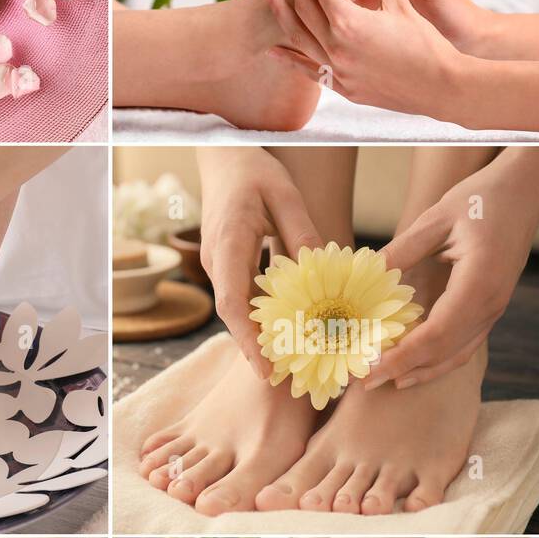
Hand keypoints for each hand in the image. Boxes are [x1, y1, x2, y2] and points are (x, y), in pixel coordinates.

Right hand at [197, 149, 321, 377]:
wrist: (223, 157)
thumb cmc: (255, 171)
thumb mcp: (285, 194)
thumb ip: (301, 232)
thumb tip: (321, 272)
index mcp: (229, 242)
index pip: (232, 300)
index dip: (247, 338)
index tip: (264, 368)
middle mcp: (217, 261)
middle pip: (235, 314)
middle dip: (258, 349)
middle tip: (289, 380)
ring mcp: (220, 266)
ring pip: (239, 310)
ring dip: (262, 336)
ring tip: (295, 365)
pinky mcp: (228, 267)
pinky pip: (244, 298)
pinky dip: (264, 318)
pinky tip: (291, 332)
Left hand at [266, 0, 465, 116]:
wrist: (440, 86)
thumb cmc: (427, 44)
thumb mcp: (402, 4)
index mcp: (349, 22)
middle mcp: (337, 48)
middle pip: (304, 8)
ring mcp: (338, 71)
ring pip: (300, 40)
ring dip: (283, 17)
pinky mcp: (345, 88)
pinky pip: (311, 72)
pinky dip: (293, 60)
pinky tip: (276, 52)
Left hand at [365, 147, 538, 389]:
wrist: (524, 191)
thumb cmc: (482, 197)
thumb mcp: (437, 217)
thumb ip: (402, 250)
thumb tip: (365, 277)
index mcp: (478, 282)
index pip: (435, 333)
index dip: (401, 356)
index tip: (371, 368)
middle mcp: (491, 303)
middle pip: (445, 351)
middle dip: (405, 370)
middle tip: (367, 381)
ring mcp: (495, 308)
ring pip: (458, 354)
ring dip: (423, 371)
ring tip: (388, 380)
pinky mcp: (492, 306)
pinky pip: (466, 344)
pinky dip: (440, 359)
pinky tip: (416, 365)